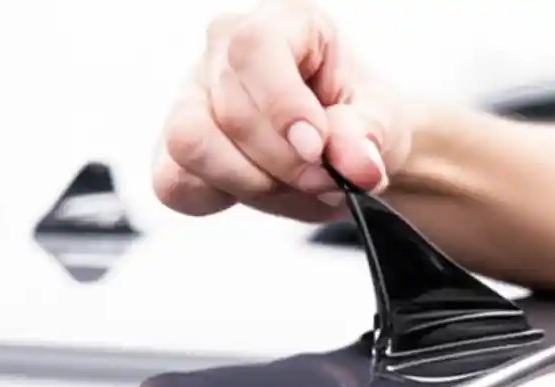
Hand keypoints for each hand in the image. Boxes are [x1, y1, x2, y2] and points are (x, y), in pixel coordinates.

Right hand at [153, 0, 413, 221]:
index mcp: (282, 22)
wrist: (347, 148)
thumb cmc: (359, 118)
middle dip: (282, 163)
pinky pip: (174, 180)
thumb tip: (358, 166)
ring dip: (251, 181)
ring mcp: (192, 94)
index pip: (255, 51)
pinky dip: (220, 196)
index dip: (282, 106)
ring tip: (296, 186)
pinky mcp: (175, 144)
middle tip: (326, 181)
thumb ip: (365, 138)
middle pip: (229, 112)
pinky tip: (262, 189)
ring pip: (191, 144)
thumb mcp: (379, 123)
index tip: (316, 149)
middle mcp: (225, 49)